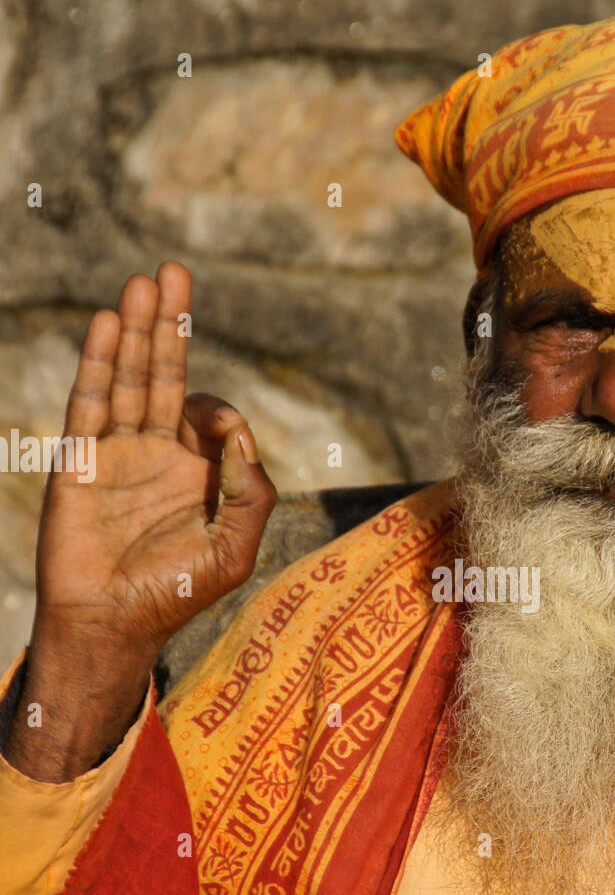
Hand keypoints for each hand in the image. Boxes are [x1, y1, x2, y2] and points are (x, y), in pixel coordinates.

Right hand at [35, 261, 275, 656]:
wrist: (110, 624)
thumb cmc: (175, 593)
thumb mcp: (236, 549)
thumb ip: (253, 493)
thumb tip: (242, 433)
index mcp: (197, 472)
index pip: (210, 414)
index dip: (218, 410)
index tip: (218, 430)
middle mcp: (156, 453)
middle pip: (165, 374)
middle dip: (172, 325)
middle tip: (174, 270)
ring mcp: (115, 451)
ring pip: (128, 378)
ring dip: (138, 331)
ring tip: (145, 281)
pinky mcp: (79, 458)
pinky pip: (91, 401)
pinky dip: (100, 362)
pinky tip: (110, 324)